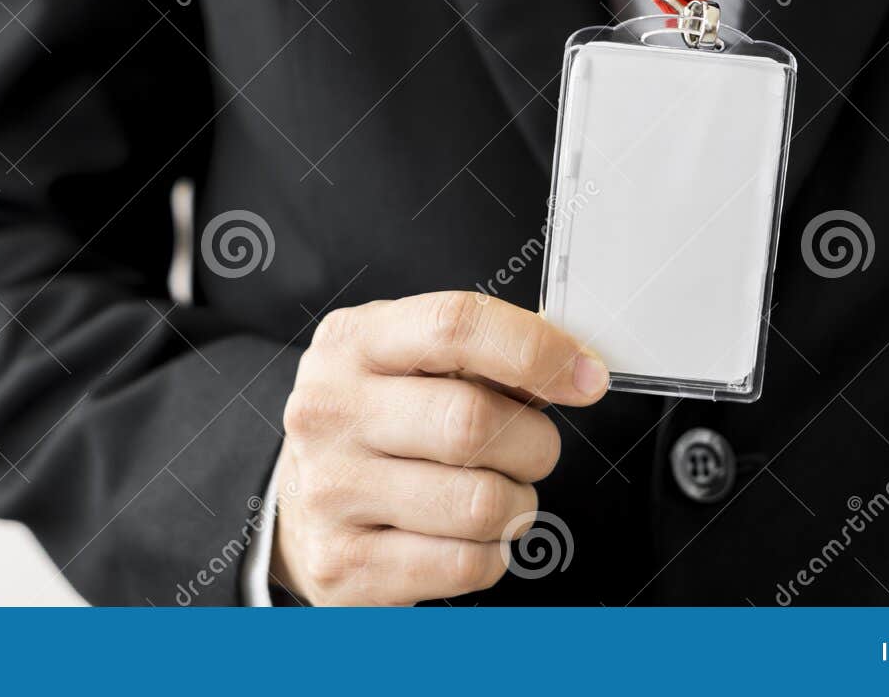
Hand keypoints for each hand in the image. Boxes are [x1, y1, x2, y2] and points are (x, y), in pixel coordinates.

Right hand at [268, 290, 607, 604]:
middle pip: (472, 422)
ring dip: (517, 504)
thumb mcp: (411, 361)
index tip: (585, 376)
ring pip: (480, 503)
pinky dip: (492, 552)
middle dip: (534, 443)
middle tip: (531, 449)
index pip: (455, 325)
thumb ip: (485, 352)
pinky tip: (467, 536)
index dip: (536, 349)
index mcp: (353, 341)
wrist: (302, 503)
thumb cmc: (380, 422)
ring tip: (494, 494)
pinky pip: (466, 563)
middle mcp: (331, 410)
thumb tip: (575, 367)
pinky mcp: (343, 563)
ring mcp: (330, 490)